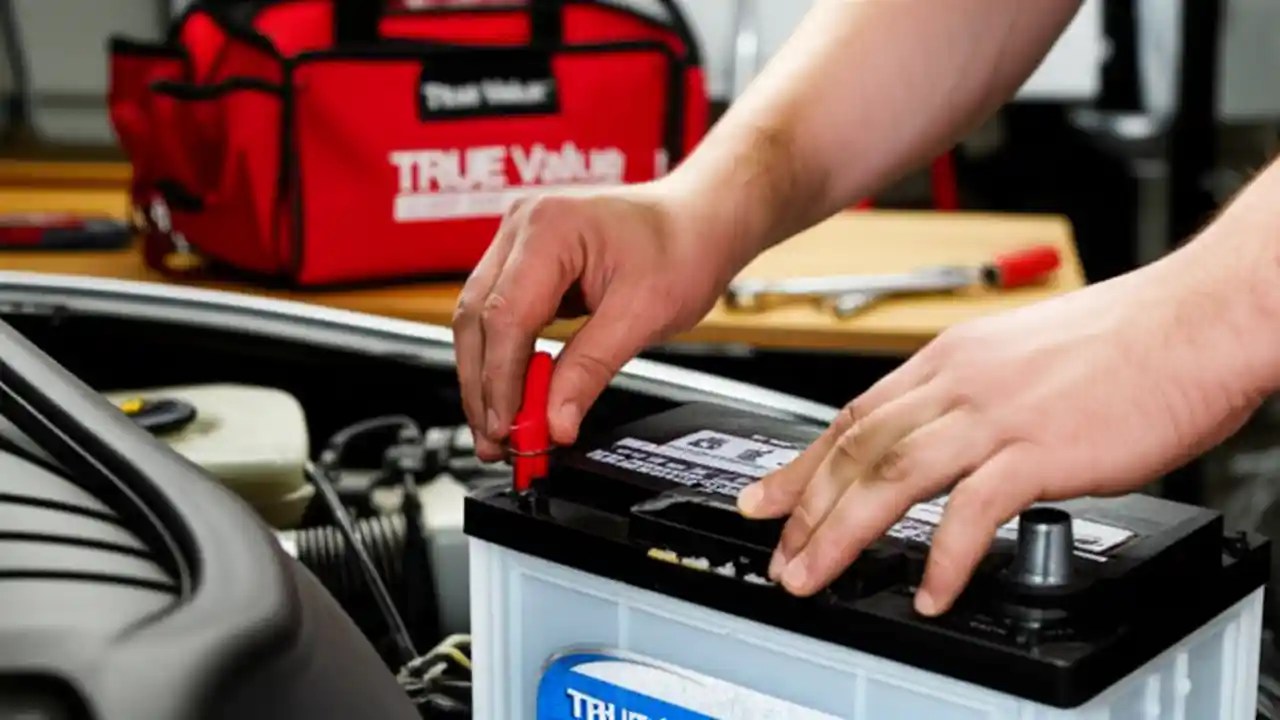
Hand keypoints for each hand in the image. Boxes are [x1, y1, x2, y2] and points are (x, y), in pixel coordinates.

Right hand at [453, 183, 734, 461]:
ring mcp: (518, 242)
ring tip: (502, 430)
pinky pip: (499, 316)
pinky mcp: (524, 262)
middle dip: (484, 388)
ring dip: (487, 379)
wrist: (700, 220)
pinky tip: (513, 396)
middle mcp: (522, 226)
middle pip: (478, 319)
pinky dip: (504, 360)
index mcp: (549, 227)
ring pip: (479, 321)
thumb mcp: (644, 314)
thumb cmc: (683, 246)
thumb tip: (556, 420)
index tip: (509, 429)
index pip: (506, 316)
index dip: (501, 381)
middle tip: (497, 442)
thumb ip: (591, 369)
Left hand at [736, 258, 1265, 615]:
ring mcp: (995, 413)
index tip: (770, 499)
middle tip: (780, 555)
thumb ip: (970, 396)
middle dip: (806, 509)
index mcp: (950, 358)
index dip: (804, 465)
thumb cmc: (1126, 339)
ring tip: (817, 576)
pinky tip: (930, 591)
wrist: (1198, 318)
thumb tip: (938, 436)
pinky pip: (973, 511)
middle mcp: (959, 381)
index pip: (855, 416)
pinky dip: (944, 557)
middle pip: (856, 449)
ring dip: (843, 534)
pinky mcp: (1040, 447)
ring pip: (890, 477)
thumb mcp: (1019, 356)